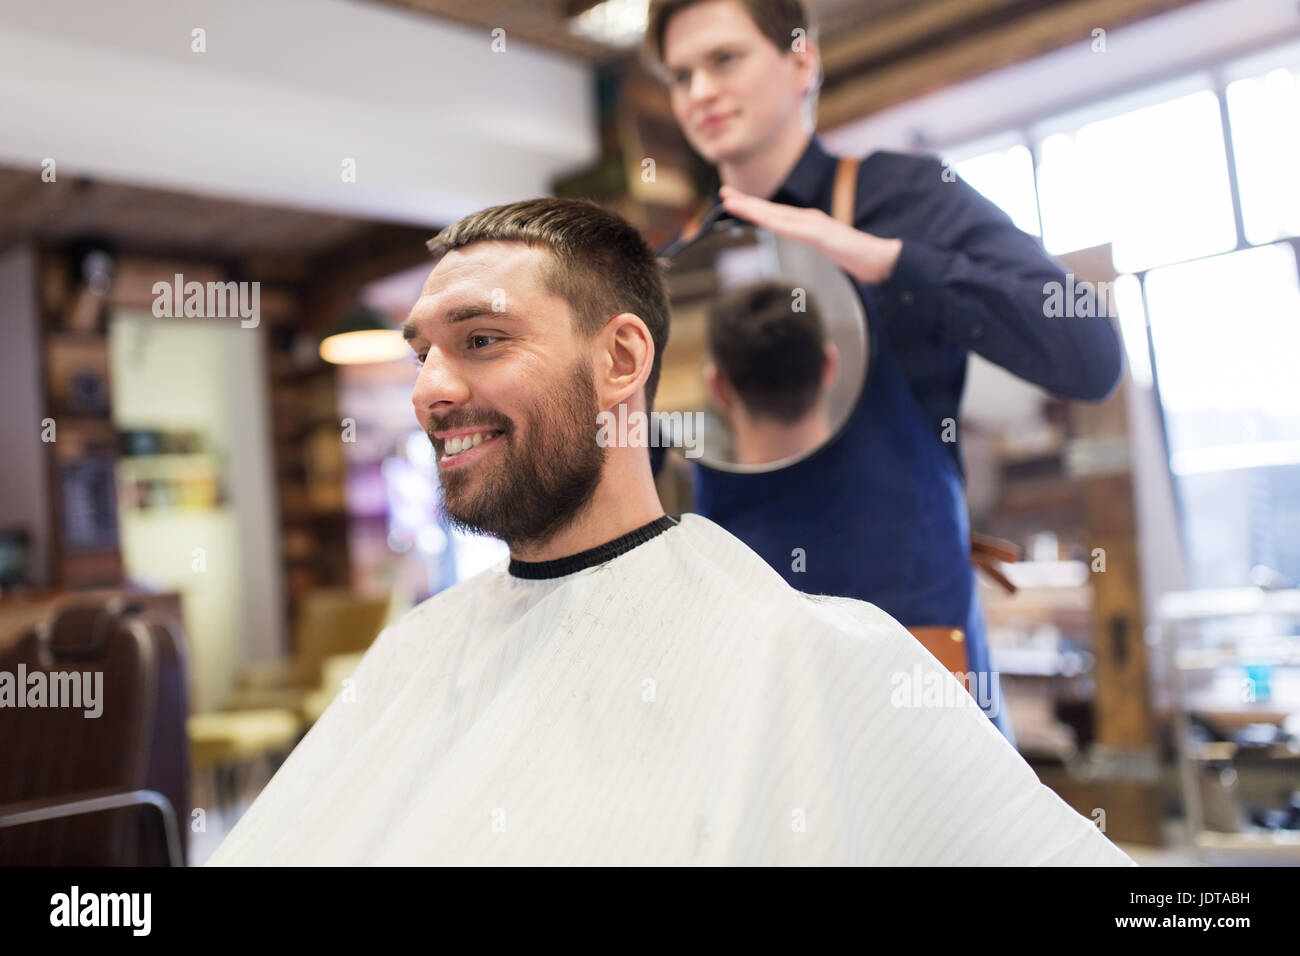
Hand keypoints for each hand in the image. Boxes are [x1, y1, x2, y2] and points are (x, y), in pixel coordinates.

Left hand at [718, 185, 902, 284]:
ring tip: (732, 202)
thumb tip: (806, 256)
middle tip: (723, 195)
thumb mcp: (830, 256)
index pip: (776, 216)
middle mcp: (811, 221)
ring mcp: (816, 226)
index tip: (733, 202)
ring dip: (754, 208)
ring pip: (778, 216)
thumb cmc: (860, 260)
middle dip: (746, 202)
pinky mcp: (823, 235)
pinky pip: (794, 228)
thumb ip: (817, 251)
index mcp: (810, 226)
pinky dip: (775, 222)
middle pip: (772, 211)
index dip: (754, 208)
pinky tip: (761, 219)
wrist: (885, 262)